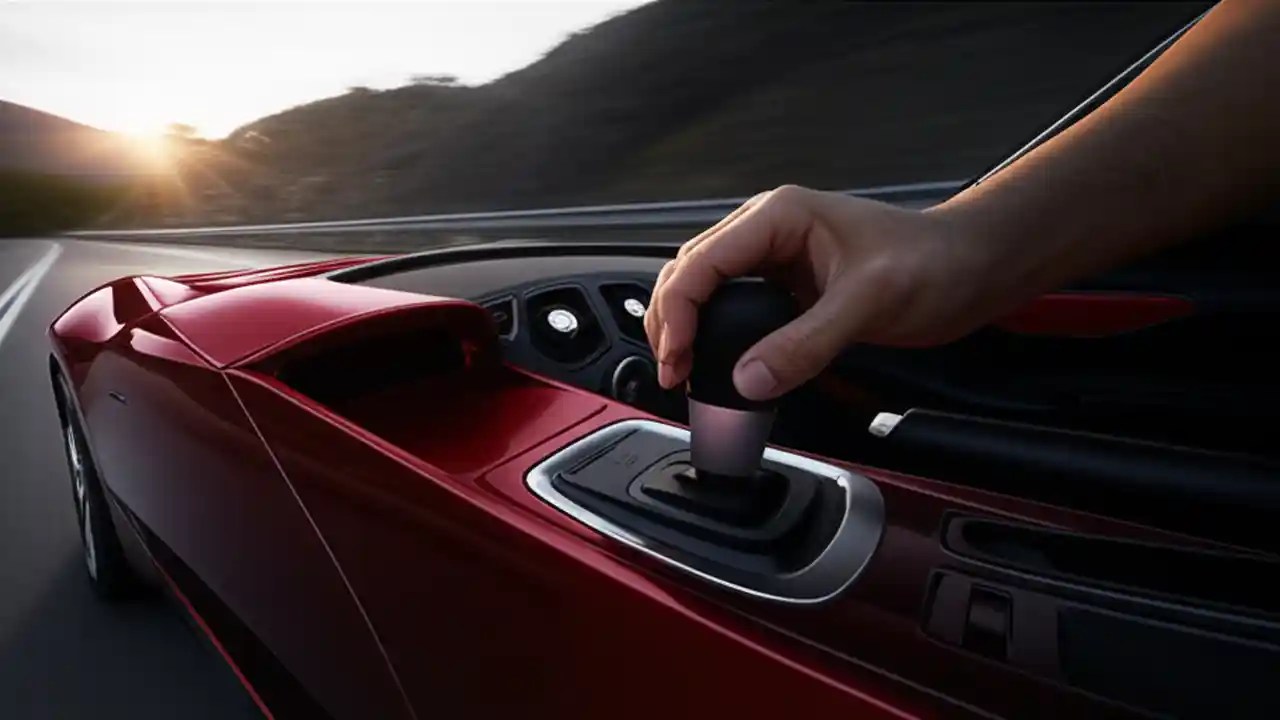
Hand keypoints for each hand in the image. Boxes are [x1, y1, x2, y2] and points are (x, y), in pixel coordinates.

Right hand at [645, 185, 1009, 400]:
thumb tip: (748, 379)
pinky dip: (715, 336)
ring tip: (682, 371)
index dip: (677, 312)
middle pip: (690, 272)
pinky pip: (736, 309)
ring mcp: (776, 258)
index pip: (701, 261)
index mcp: (778, 216)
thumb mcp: (868, 303)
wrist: (975, 267)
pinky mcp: (789, 287)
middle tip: (672, 374)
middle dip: (669, 322)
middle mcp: (769, 232)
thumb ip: (806, 343)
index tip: (676, 358)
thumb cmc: (934, 263)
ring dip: (686, 328)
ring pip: (707, 289)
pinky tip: (715, 362)